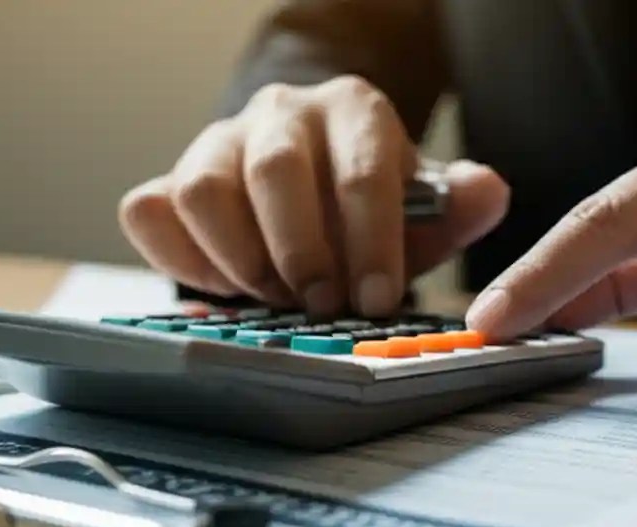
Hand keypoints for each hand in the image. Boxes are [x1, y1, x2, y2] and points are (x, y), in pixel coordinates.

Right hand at [119, 75, 509, 316]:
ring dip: (238, 258)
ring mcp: (217, 143)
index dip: (371, 242)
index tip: (376, 300)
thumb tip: (488, 192)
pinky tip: (223, 290)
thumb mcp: (422, 211)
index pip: (362, 170)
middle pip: (275, 170)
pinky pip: (149, 213)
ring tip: (272, 297)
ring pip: (201, 188)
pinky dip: (180, 261)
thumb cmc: (369, 210)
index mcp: (353, 110)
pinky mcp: (167, 181)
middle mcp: (280, 113)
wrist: (311, 191)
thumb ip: (457, 206)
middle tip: (318, 305)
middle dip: (300, 250)